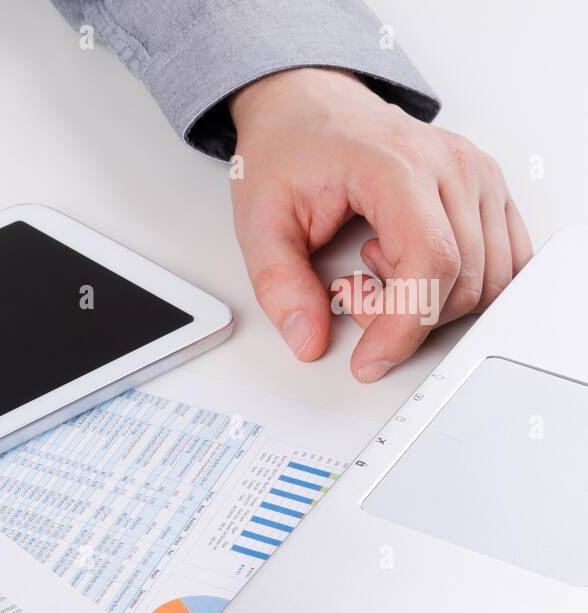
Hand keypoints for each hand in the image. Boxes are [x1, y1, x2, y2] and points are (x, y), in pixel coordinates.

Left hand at [228, 67, 531, 381]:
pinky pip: (501, 263)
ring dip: (430, 302)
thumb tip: (307, 339)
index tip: (370, 359)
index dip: (404, 325)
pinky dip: (459, 286)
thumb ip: (279, 285)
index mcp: (397, 166)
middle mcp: (451, 167)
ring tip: (375, 272)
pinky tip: (409, 267)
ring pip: (487, 279)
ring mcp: (477, 176)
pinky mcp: (487, 191)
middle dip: (404, 315)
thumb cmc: (290, 149)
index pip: (431, 263)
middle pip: (462, 281)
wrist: (309, 105)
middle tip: (348, 295)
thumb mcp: (260, 221)